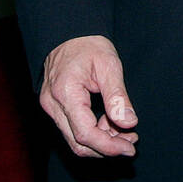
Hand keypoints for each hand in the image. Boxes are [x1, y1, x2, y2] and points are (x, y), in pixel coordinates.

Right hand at [39, 35, 137, 158]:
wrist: (69, 33)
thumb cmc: (89, 45)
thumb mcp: (109, 65)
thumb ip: (118, 96)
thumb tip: (129, 123)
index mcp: (65, 93)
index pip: (85, 134)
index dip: (109, 146)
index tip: (130, 148)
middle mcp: (53, 105)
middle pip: (78, 143)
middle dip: (107, 147)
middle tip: (131, 141)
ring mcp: (50, 107)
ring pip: (74, 140)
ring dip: (101, 142)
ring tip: (124, 132)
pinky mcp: (54, 108)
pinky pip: (72, 129)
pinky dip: (92, 132)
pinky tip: (109, 122)